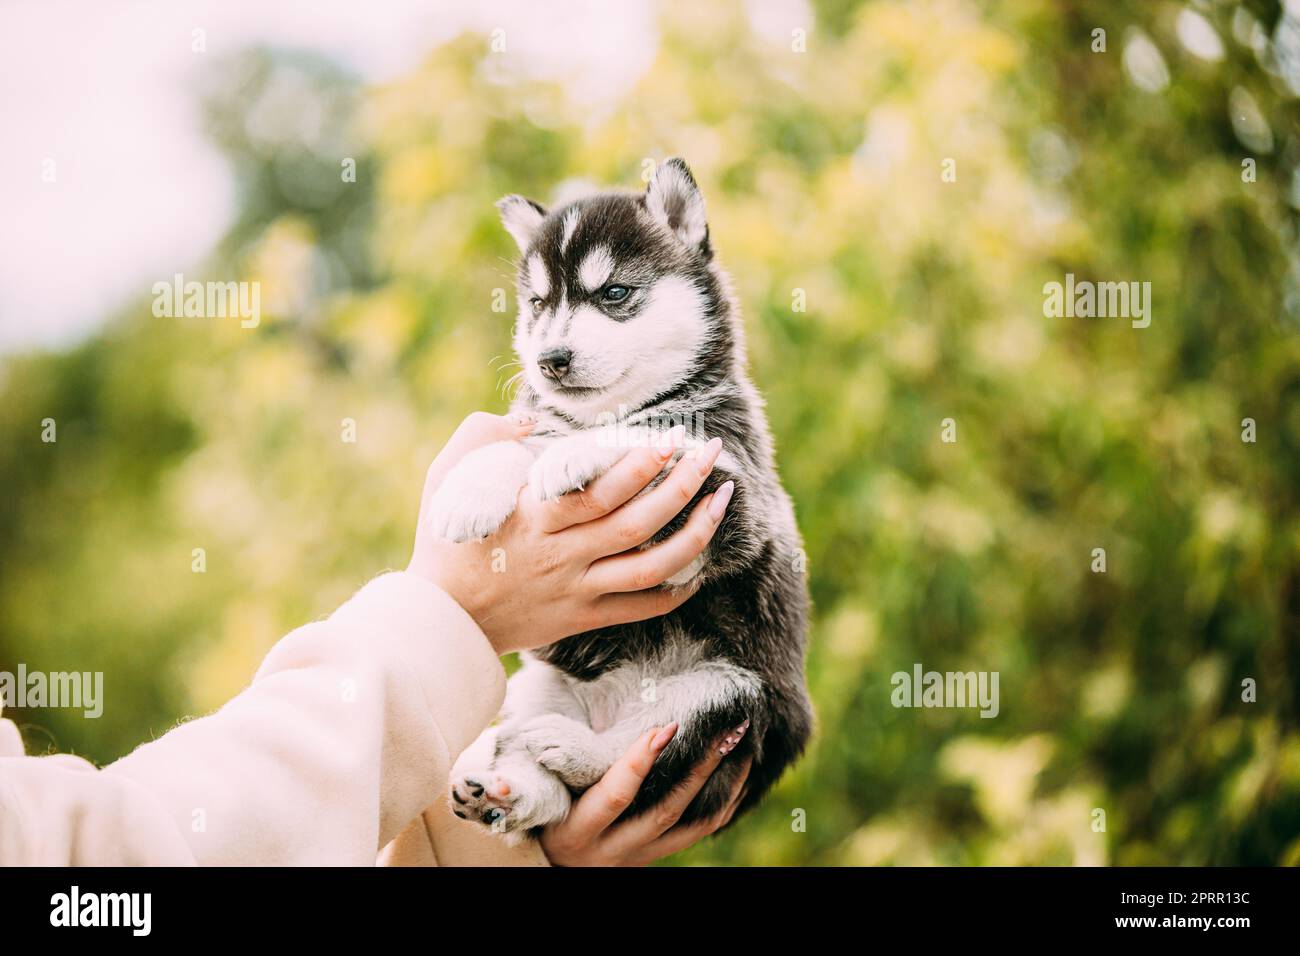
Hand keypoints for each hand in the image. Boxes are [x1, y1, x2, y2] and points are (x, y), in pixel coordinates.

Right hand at [406, 412, 733, 653]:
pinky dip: (676, 590)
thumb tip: (528, 420)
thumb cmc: (444, 541)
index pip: (598, 490)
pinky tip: (699, 568)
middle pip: (637, 522)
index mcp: (533, 516)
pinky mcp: (583, 616)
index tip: (671, 437)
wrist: (440, 620)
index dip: (641, 464)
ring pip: (651, 566)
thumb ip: (483, 435)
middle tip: (711, 452)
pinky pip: (641, 608)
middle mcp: (562, 554)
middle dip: (683, 485)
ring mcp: (577, 588)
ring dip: (695, 534)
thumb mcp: (447, 476)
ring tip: (721, 501)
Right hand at [539, 724, 750, 865]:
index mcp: (577, 830)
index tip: (667, 726)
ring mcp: (636, 858)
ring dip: (720, 786)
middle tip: (725, 731)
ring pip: (688, 825)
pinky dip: (721, 805)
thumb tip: (585, 697)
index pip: (615, 795)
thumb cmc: (543, 814)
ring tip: (740, 747)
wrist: (553, 867)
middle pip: (665, 811)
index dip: (640, 762)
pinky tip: (737, 776)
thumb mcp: (544, 793)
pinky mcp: (654, 859)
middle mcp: (610, 850)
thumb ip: (567, 761)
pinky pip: (696, 834)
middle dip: (699, 770)